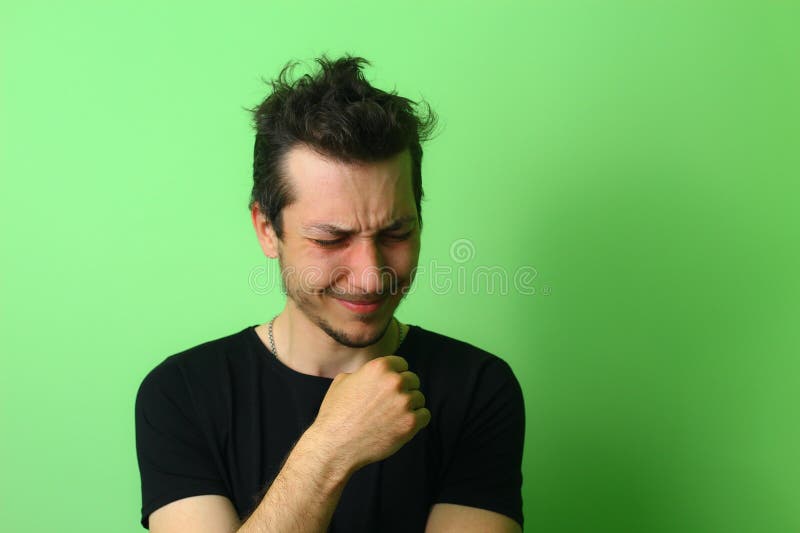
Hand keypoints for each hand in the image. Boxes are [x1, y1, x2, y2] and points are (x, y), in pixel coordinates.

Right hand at [309, 355, 430, 472]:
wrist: (335, 445)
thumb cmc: (335, 413)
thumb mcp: (342, 381)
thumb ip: (362, 373)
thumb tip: (369, 373)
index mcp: (379, 367)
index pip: (402, 364)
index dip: (395, 375)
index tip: (390, 386)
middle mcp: (395, 381)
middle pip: (413, 380)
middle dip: (404, 390)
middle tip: (390, 404)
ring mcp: (404, 402)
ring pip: (419, 398)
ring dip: (410, 406)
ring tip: (392, 417)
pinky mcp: (411, 423)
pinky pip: (424, 415)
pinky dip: (416, 421)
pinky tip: (400, 425)